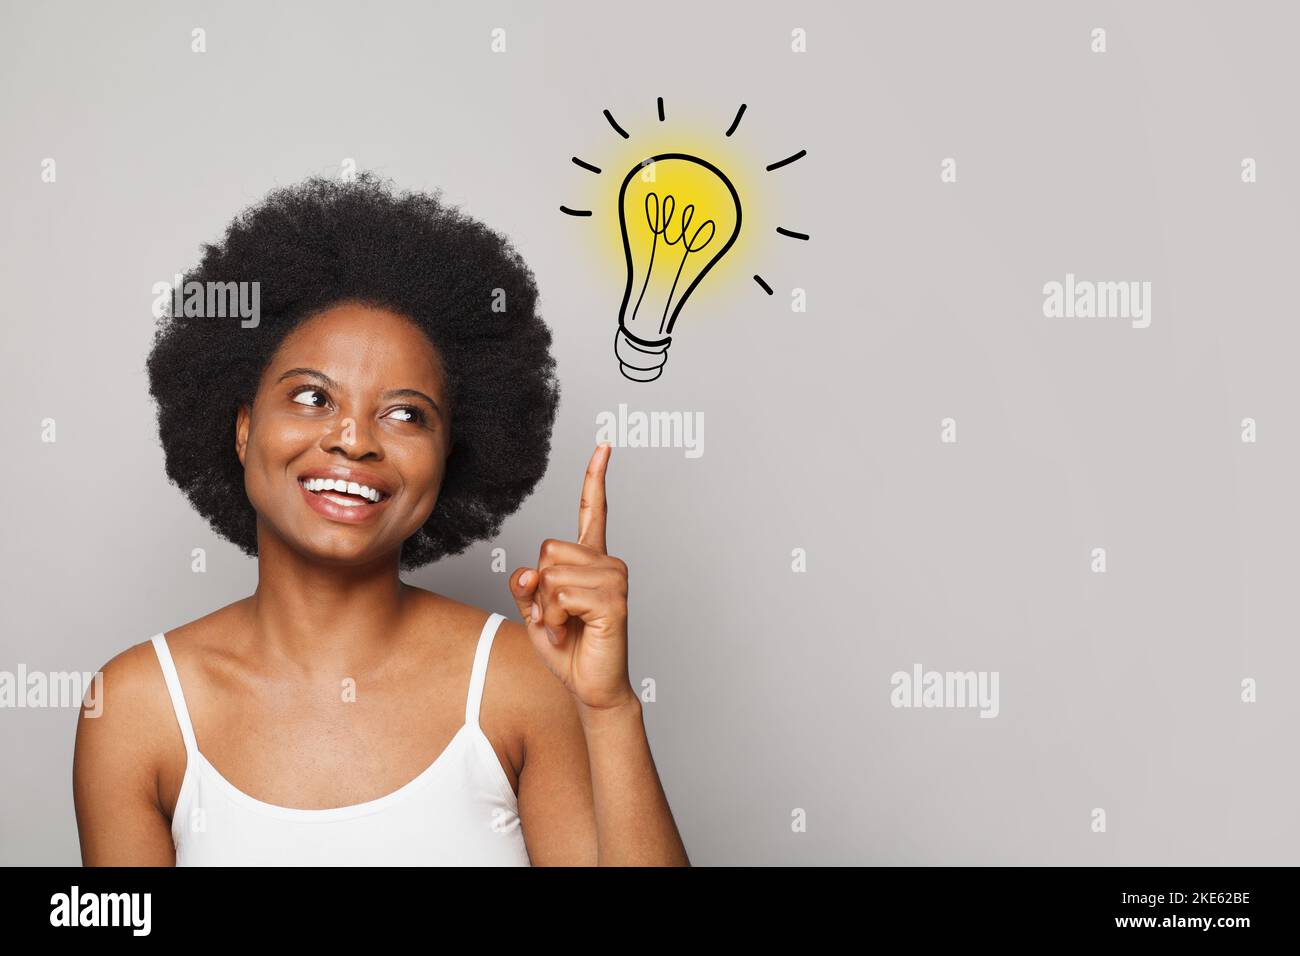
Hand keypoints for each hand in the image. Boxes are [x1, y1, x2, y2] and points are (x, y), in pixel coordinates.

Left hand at [508, 443, 636, 713]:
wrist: (589, 685)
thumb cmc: (566, 647)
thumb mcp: (534, 610)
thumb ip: (526, 584)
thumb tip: (530, 570)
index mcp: (590, 560)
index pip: (593, 511)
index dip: (595, 478)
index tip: (604, 446)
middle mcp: (607, 564)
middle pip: (549, 549)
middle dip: (538, 589)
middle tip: (554, 617)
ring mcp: (614, 581)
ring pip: (552, 574)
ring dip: (547, 609)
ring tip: (565, 627)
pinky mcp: (614, 602)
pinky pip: (562, 595)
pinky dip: (556, 619)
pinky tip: (571, 632)